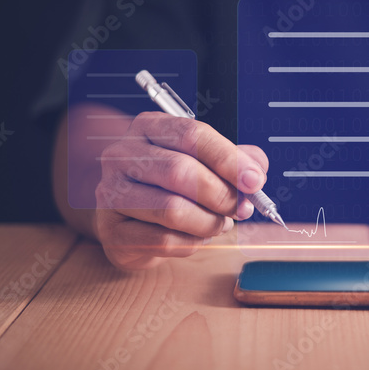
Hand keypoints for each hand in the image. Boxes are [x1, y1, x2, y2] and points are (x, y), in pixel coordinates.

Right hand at [92, 111, 268, 269]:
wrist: (128, 217)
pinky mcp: (111, 230)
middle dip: (222, 195)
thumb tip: (257, 168)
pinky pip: (162, 240)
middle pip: (180, 172)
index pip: (191, 134)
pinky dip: (191, 243)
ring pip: (172, 209)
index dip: (229, 159)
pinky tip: (197, 237)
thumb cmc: (171, 185)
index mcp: (148, 127)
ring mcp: (111, 192)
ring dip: (208, 223)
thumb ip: (235, 159)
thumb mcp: (203, 161)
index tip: (255, 181)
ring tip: (220, 224)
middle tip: (242, 209)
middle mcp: (122, 154)